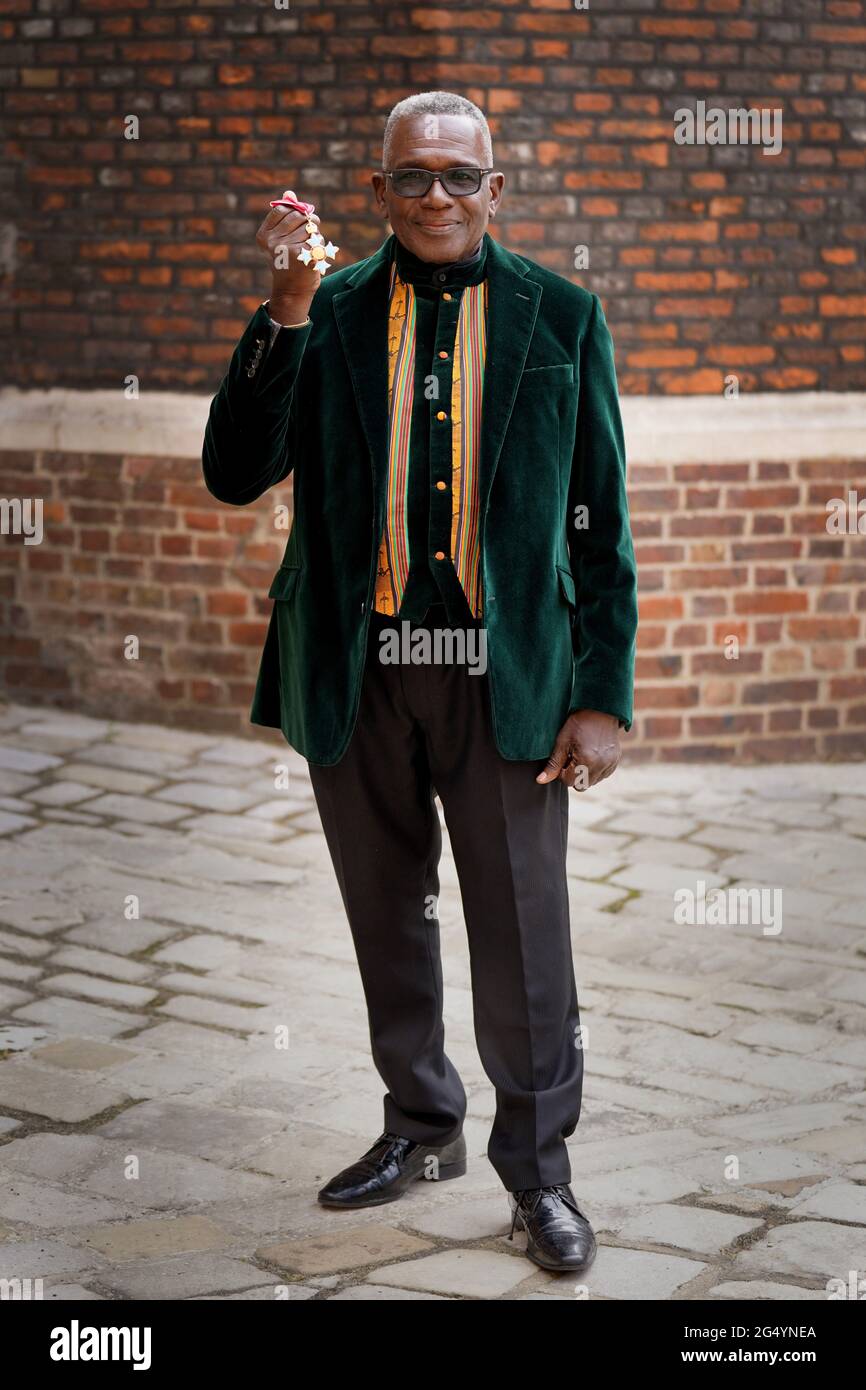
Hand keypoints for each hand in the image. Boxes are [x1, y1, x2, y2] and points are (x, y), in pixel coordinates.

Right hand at [256, 196, 322, 320]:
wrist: (292, 291)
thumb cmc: (288, 262)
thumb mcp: (280, 239)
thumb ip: (284, 216)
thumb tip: (289, 192)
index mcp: (264, 236)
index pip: (282, 209)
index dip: (295, 211)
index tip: (299, 218)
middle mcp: (273, 243)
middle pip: (298, 216)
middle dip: (309, 220)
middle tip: (311, 230)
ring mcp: (287, 249)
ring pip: (310, 229)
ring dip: (315, 235)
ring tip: (310, 247)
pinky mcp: (303, 256)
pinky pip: (318, 241)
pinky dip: (321, 247)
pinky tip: (315, 256)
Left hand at [536, 709, 620, 790]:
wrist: (601, 710)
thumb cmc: (578, 723)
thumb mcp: (562, 742)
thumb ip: (553, 764)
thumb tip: (540, 780)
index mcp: (586, 761)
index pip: (568, 782)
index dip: (561, 773)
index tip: (562, 760)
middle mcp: (600, 766)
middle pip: (581, 786)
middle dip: (573, 776)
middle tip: (571, 759)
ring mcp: (610, 764)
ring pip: (592, 782)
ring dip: (584, 774)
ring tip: (581, 756)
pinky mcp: (615, 762)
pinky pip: (602, 775)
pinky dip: (595, 770)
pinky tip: (591, 755)